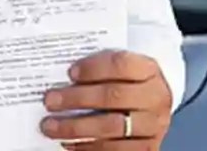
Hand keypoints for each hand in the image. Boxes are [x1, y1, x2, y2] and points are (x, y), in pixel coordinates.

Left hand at [40, 49, 172, 148]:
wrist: (153, 105)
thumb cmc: (127, 82)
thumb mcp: (120, 68)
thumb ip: (97, 67)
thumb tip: (60, 75)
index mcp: (149, 69)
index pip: (121, 64)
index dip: (94, 68)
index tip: (70, 73)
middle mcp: (155, 97)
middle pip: (114, 96)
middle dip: (77, 99)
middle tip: (50, 101)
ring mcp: (153, 125)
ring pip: (113, 127)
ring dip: (76, 128)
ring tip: (50, 126)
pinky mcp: (148, 148)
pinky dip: (88, 148)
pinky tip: (69, 143)